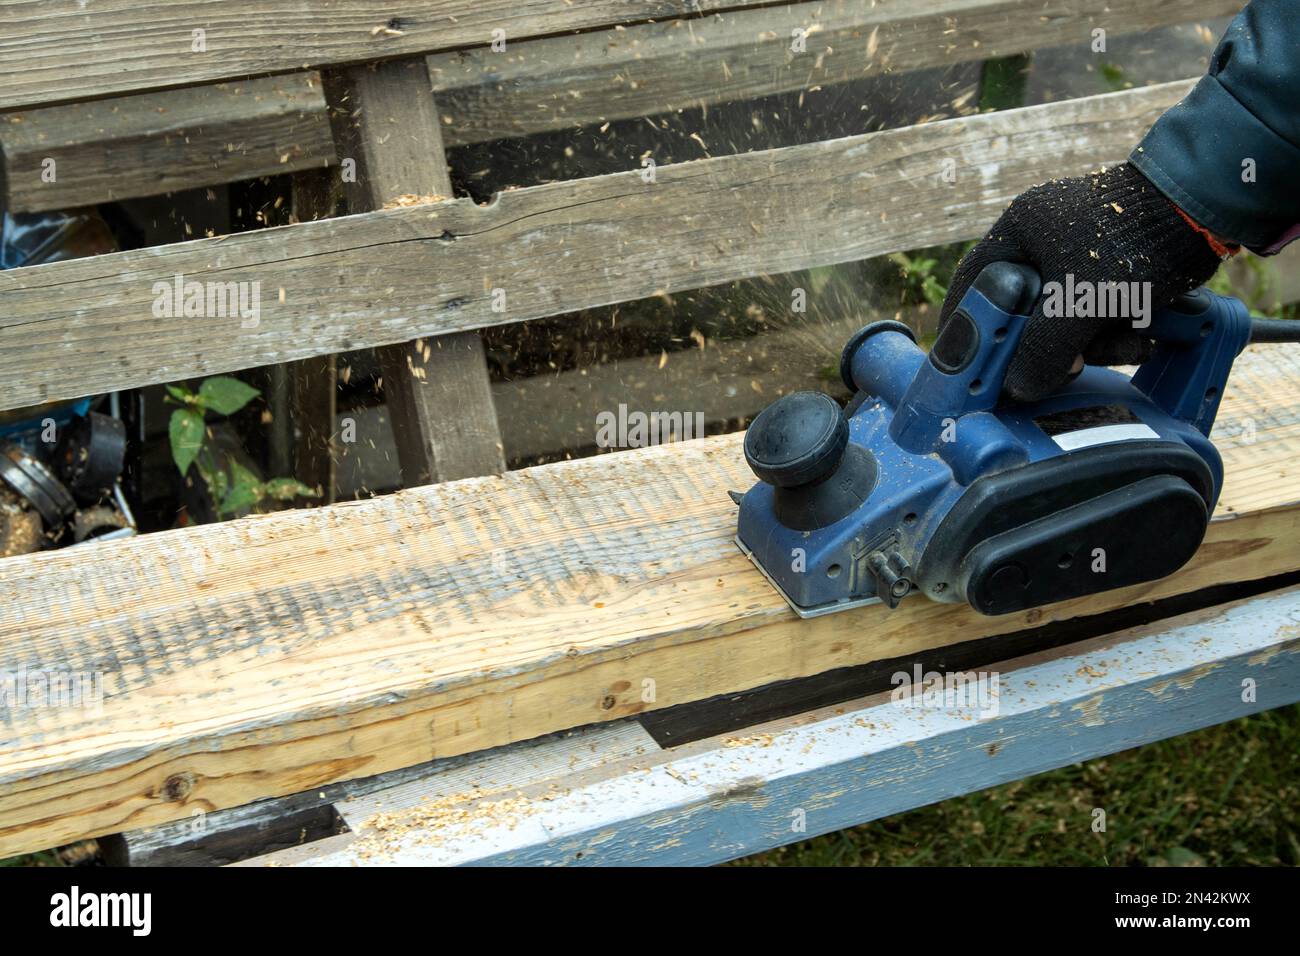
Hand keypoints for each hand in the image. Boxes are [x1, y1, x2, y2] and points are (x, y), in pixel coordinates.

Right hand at [938, 162, 1223, 400]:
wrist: (1210, 210)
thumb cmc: (1136, 241)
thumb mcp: (1080, 302)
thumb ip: (1041, 350)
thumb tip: (1017, 388)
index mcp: (1019, 231)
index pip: (974, 286)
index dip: (967, 329)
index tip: (970, 366)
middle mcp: (1043, 242)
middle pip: (1022, 313)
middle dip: (1048, 347)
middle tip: (1063, 369)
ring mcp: (1080, 258)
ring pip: (1063, 322)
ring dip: (1092, 346)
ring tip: (1124, 345)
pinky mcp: (1112, 275)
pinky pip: (1095, 318)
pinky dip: (1114, 336)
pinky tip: (1139, 338)